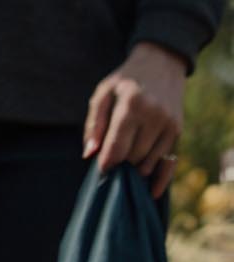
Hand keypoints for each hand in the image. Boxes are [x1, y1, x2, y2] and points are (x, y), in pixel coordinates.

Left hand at [83, 42, 187, 198]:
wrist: (162, 62)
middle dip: (120, 164)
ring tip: (126, 165)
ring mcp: (169, 124)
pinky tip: (152, 192)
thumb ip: (94, 125)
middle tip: (111, 164)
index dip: (106, 163)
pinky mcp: (178, 130)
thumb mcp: (102, 94)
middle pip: (133, 157)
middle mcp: (154, 116)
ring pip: (149, 162)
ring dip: (135, 169)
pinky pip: (170, 161)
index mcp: (132, 106)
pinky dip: (160, 178)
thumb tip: (89, 154)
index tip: (100, 171)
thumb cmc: (125, 80)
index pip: (117, 146)